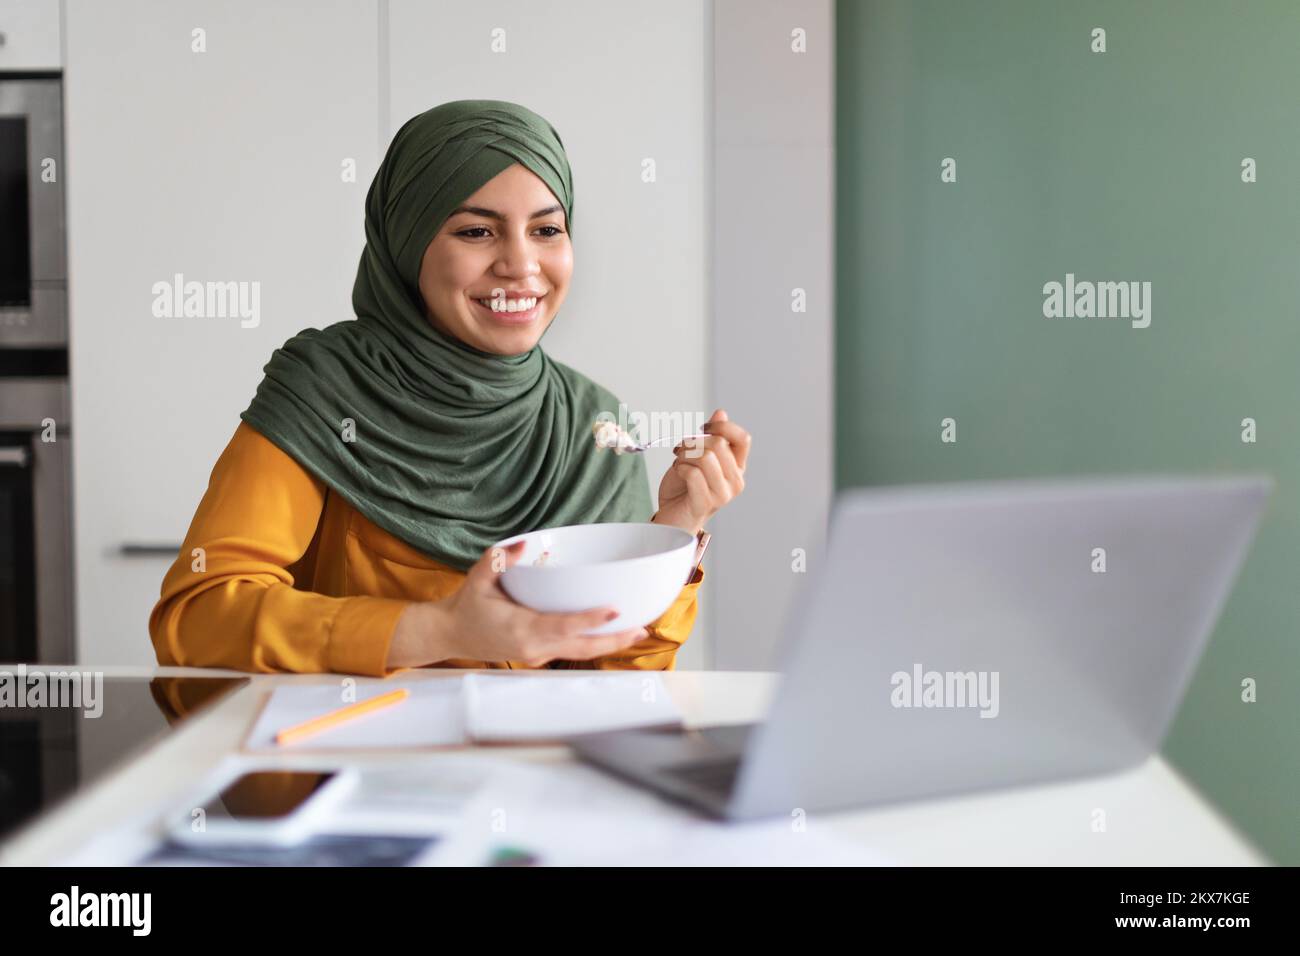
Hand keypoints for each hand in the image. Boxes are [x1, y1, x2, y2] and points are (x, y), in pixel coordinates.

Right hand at [386, 540, 648, 668]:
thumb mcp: (478, 577)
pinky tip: (613, 633)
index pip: (562, 626)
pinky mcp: (540, 656)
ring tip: (638, 631)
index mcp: (520, 629)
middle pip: (581, 647)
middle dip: (613, 640)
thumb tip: (523, 544)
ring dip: (609, 644)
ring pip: (580, 652)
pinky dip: (594, 643)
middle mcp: (534, 647)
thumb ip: (499, 560)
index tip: (614, 611)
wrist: (451, 636)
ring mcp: (538, 655)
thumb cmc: (466, 606)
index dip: (589, 620)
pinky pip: (572, 651)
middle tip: (642, 628)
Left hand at [651, 408, 750, 535]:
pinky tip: (678, 473)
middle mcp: (735, 481)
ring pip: (705, 457)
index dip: (722, 426)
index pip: (743, 438)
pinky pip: (693, 473)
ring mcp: (723, 494)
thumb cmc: (684, 487)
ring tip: (679, 463)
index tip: (704, 427)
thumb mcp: (697, 455)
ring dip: (684, 456)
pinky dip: (680, 468)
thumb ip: (711, 436)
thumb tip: (721, 412)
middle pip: (718, 444)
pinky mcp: (707, 503)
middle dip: (693, 441)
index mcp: (737, 467)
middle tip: (681, 449)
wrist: (671, 517)